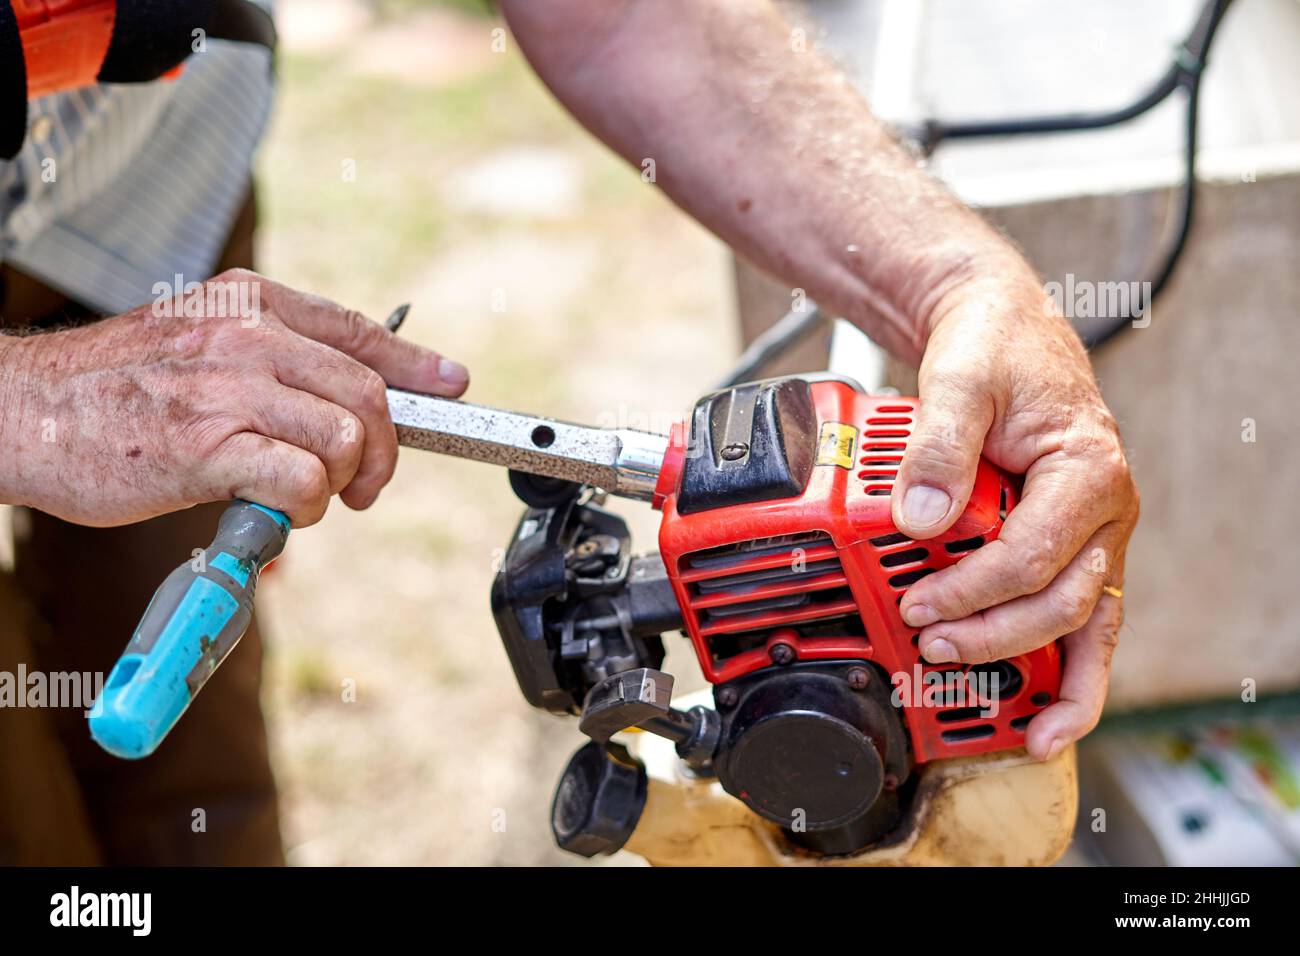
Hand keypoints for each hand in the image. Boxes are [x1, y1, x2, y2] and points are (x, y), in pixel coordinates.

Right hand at [0, 269, 468, 527]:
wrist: (23, 410)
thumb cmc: (116, 388)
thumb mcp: (199, 341)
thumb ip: (271, 358)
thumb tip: (344, 393)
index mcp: (250, 304)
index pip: (358, 332)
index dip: (415, 365)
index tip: (449, 384)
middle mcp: (247, 336)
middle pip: (368, 392)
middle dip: (384, 448)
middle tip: (363, 483)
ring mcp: (228, 388)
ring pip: (346, 433)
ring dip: (342, 479)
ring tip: (308, 494)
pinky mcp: (207, 446)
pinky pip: (302, 477)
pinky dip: (306, 504)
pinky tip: (279, 507)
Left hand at [890, 263, 1138, 760]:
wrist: (1003, 331)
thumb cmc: (993, 349)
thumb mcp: (960, 380)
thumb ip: (941, 446)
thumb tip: (922, 522)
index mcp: (1090, 472)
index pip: (1034, 556)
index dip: (974, 590)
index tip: (918, 604)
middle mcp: (1105, 513)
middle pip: (1062, 602)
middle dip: (996, 637)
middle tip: (931, 648)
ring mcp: (1092, 535)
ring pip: (1087, 626)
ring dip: (1053, 680)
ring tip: (1027, 733)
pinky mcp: (1068, 547)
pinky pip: (1078, 620)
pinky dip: (1069, 672)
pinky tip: (1045, 715)